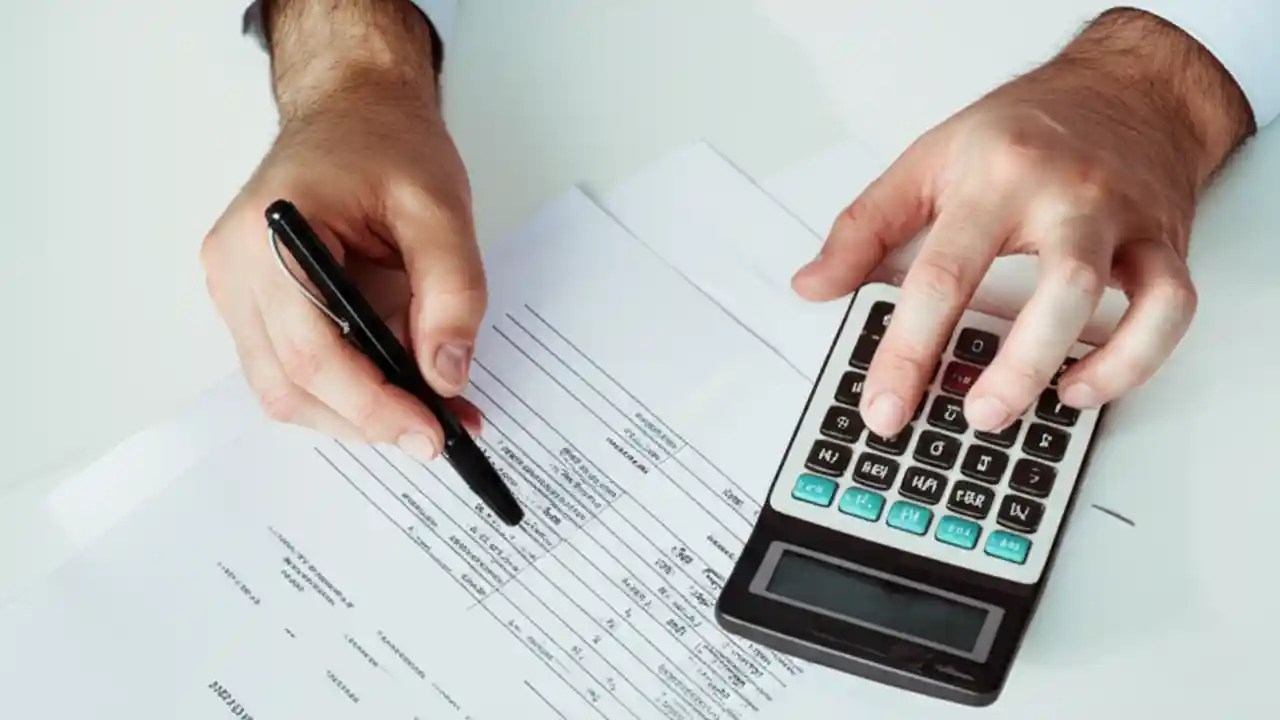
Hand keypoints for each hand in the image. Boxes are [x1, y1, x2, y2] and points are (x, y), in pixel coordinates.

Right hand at [201, 0, 482, 460]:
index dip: (372, 404)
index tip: (430, 432)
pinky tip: (394, 388)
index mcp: (273, 233)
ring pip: (286, 389)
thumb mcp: (441, 208)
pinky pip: (291, 369)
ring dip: (356, 413)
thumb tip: (446, 375)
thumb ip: (452, 292)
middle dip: (370, 419)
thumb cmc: (387, 143)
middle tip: (440, 431)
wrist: (353, 108)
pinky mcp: (252, 303)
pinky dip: (344, 390)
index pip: (312, 350)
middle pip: (292, 383)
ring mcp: (234, 288)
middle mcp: (235, 267)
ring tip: (428, 411)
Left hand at [792, 8, 1253, 436]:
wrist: (1123, 88)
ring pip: (1123, 299)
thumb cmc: (1021, 127)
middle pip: (1054, 288)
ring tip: (1026, 407)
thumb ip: (864, 228)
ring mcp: (1120, 219)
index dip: (909, 351)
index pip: (943, 275)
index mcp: (994, 176)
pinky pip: (1170, 309)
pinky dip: (1134, 359)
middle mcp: (1065, 195)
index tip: (884, 405)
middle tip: (970, 417)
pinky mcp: (1163, 242)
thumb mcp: (925, 161)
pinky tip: (1084, 387)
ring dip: (1079, 367)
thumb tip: (814, 286)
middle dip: (1014, 368)